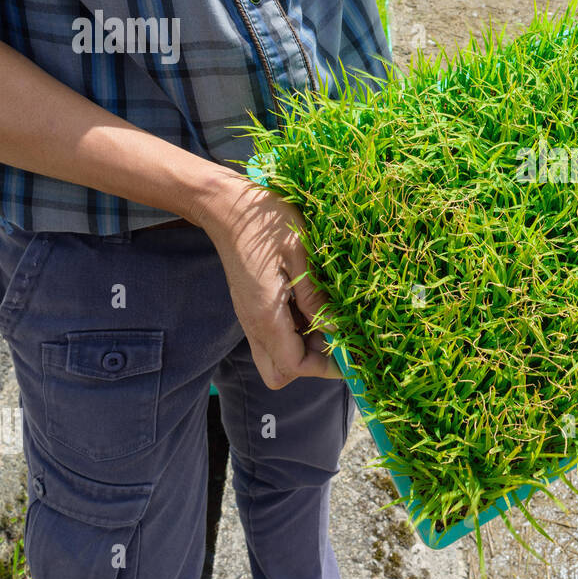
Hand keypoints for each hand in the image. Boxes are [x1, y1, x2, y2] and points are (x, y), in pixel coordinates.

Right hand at [193, 171, 340, 389]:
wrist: (226, 207)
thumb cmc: (266, 224)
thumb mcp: (300, 255)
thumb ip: (316, 296)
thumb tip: (336, 329)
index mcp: (266, 315)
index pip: (294, 366)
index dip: (325, 366)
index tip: (350, 352)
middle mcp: (254, 324)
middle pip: (280, 372)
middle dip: (311, 363)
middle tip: (335, 335)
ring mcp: (251, 317)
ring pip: (276, 356)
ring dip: (305, 346)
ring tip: (327, 315)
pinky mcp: (252, 307)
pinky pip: (274, 336)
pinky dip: (295, 331)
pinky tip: (311, 303)